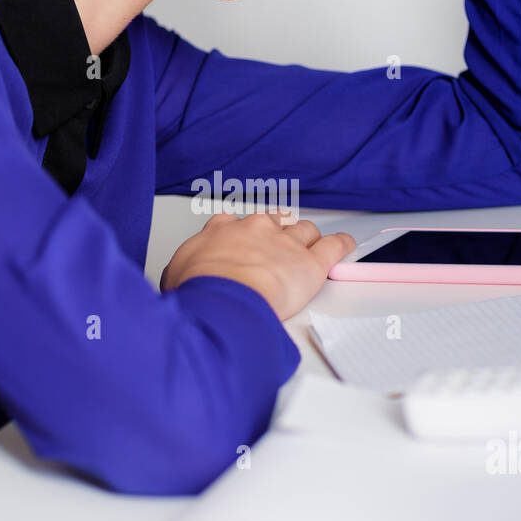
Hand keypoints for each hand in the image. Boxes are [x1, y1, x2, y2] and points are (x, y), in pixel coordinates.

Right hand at [160, 210, 355, 321]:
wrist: (225, 297)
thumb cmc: (199, 289)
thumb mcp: (175, 276)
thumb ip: (184, 270)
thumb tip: (181, 282)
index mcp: (221, 230)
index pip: (232, 224)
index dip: (239, 235)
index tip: (240, 244)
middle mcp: (255, 229)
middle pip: (272, 223)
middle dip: (274, 233)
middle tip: (274, 247)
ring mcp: (284, 243)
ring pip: (303, 231)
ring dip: (306, 238)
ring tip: (309, 246)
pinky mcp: (311, 263)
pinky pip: (333, 247)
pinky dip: (341, 244)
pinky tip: (345, 244)